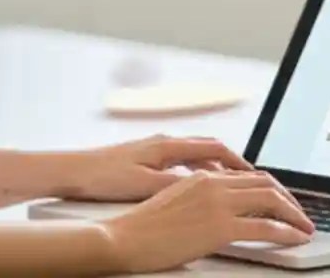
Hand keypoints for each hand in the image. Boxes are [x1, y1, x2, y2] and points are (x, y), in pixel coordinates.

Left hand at [62, 134, 256, 201]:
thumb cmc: (104, 176)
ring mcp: (154, 149)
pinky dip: (196, 171)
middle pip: (209, 147)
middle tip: (251, 178)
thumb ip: (177, 184)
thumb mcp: (145, 184)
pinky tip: (195, 185)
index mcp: (168, 146)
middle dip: (232, 162)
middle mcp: (164, 142)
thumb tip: (206, 186)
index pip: (215, 149)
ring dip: (214, 166)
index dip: (239, 162)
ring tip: (229, 184)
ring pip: (195, 154)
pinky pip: (181, 161)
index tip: (257, 175)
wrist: (72, 171)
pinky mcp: (144, 158)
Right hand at [101, 170, 314, 273]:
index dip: (271, 188)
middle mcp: (214, 183)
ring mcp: (218, 204)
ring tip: (304, 227)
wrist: (123, 237)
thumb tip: (218, 207)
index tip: (282, 201)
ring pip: (271, 201)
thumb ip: (199, 198)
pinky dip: (287, 231)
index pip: (248, 176)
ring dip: (293, 214)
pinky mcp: (219, 227)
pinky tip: (295, 238)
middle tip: (299, 214)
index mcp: (202, 176)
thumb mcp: (174, 201)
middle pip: (265, 184)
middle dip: (288, 199)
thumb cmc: (141, 226)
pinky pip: (265, 227)